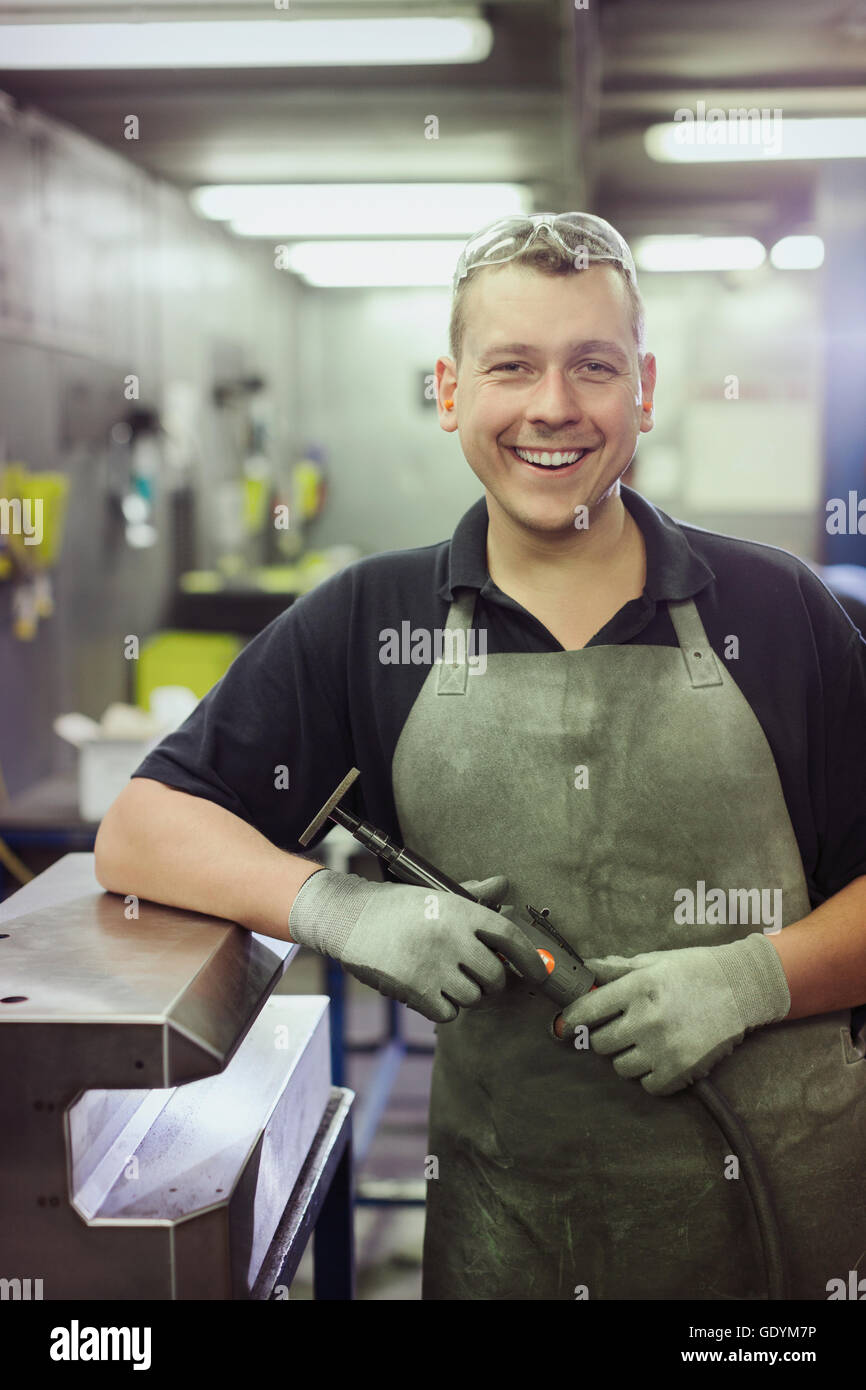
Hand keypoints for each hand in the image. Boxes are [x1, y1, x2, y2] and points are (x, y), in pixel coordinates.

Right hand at [289, 869, 548, 1022]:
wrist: (348, 919)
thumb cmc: (395, 907)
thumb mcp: (435, 893)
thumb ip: (473, 895)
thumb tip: (503, 885)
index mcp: (459, 910)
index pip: (509, 936)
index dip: (530, 958)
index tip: (540, 973)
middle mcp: (451, 938)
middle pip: (495, 975)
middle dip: (491, 981)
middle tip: (476, 976)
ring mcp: (434, 966)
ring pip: (473, 997)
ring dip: (465, 994)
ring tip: (443, 978)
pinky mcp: (417, 991)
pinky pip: (449, 1013)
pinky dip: (443, 1008)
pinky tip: (428, 991)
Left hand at [553, 934, 790, 1095]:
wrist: (742, 989)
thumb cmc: (696, 970)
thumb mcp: (655, 961)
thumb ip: (618, 968)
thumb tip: (587, 967)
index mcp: (638, 987)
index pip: (588, 1009)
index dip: (572, 1017)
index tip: (568, 1021)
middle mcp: (647, 1019)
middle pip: (599, 1043)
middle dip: (603, 1036)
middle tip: (617, 1028)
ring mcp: (663, 1048)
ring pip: (620, 1067)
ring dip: (625, 1057)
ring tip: (641, 1043)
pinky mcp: (681, 1070)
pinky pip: (646, 1084)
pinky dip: (649, 1075)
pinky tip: (658, 1058)